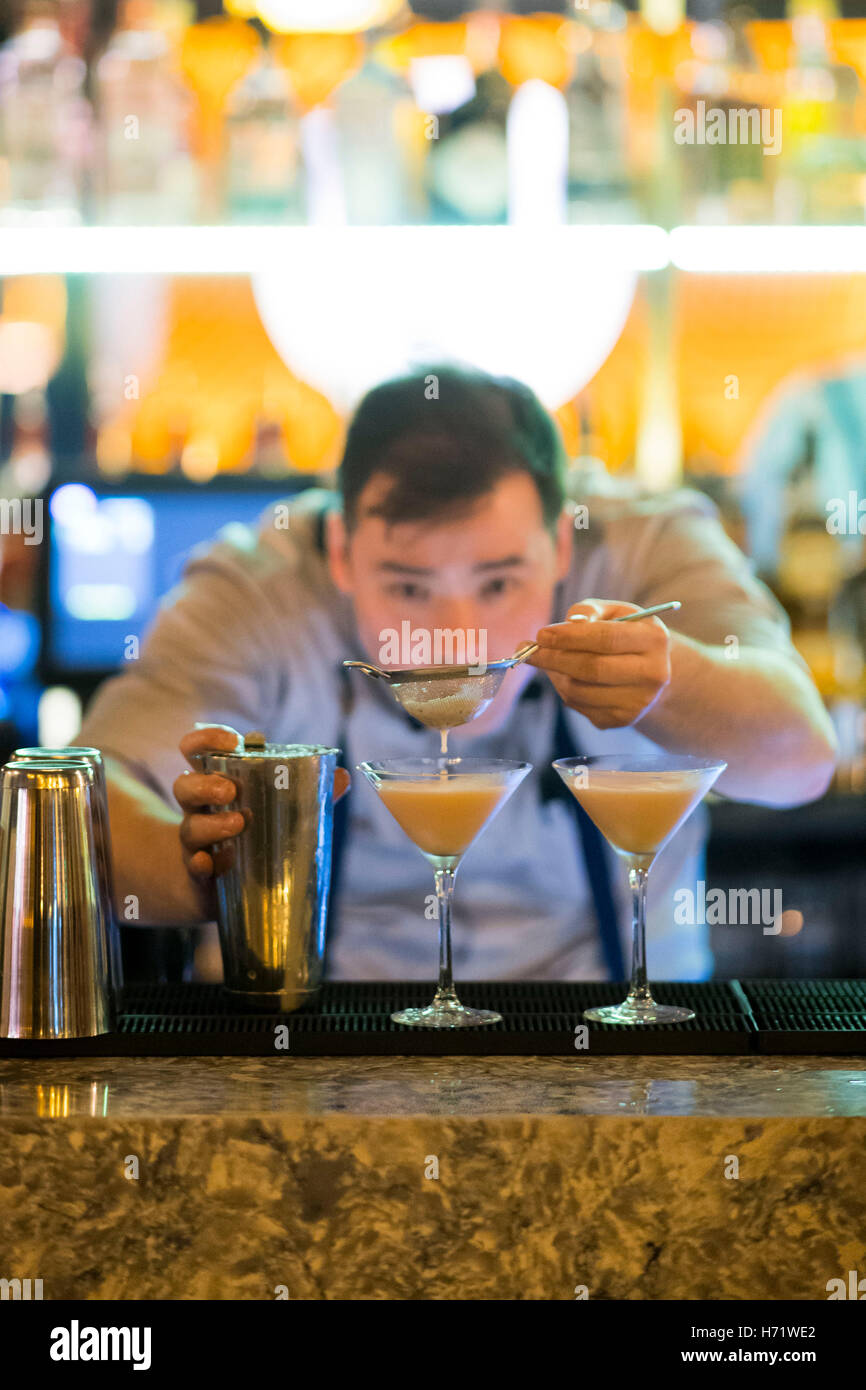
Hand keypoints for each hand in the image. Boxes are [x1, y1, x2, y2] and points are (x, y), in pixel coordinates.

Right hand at [174, 726, 350, 882]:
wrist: (220, 887)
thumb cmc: (250, 835)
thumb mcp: (276, 811)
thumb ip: (307, 794)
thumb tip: (342, 777)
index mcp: (215, 784)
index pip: (197, 751)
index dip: (207, 740)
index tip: (233, 741)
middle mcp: (199, 809)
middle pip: (184, 786)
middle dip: (205, 784)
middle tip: (230, 790)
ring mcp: (195, 842)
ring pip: (190, 827)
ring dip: (211, 824)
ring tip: (238, 824)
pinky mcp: (198, 873)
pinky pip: (193, 866)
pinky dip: (201, 864)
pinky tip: (212, 863)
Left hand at [528, 599, 671, 729]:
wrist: (650, 671)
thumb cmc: (625, 634)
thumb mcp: (615, 612)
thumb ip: (590, 610)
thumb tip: (570, 622)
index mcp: (653, 640)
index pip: (606, 639)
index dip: (569, 637)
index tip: (541, 635)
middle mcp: (652, 674)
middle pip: (592, 669)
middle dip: (554, 659)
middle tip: (529, 651)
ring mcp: (638, 702)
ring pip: (580, 691)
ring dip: (556, 675)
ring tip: (549, 660)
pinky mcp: (622, 720)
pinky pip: (579, 705)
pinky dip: (564, 689)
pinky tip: (567, 676)